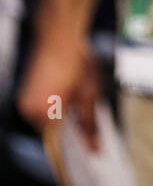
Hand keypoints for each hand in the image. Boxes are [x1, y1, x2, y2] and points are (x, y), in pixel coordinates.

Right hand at [18, 26, 102, 152]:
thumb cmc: (76, 61)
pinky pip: (39, 110)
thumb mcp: (89, 95)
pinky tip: (64, 93)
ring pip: (44, 121)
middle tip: (84, 115)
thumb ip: (90, 123)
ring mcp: (24, 101)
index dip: (73, 144)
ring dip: (60, 116)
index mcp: (44, 112)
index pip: (56, 143)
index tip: (86, 148)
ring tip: (73, 97)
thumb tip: (94, 146)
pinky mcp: (25, 94)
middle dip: (68, 127)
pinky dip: (52, 107)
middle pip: (50, 132)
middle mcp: (29, 110)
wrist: (60, 36)